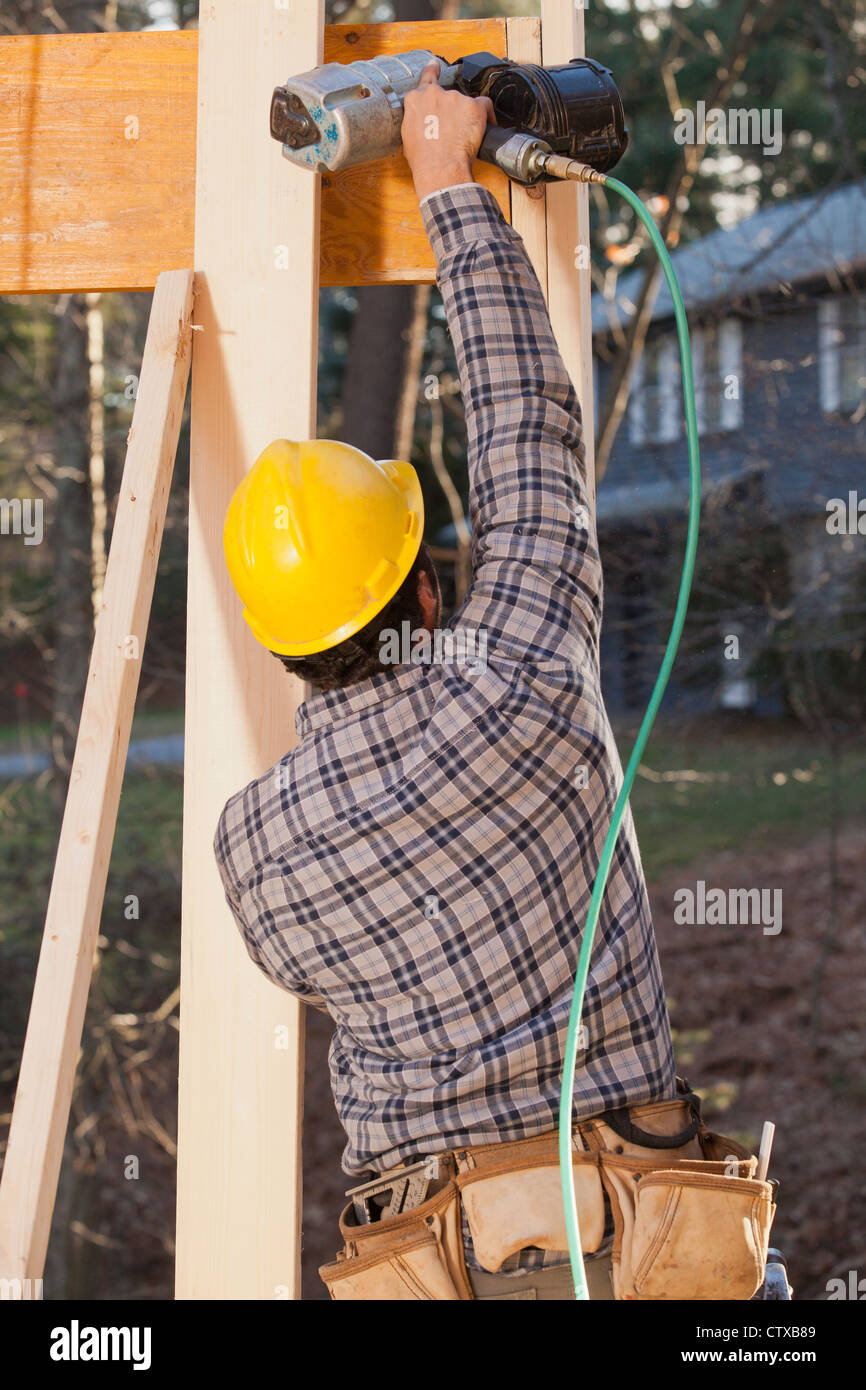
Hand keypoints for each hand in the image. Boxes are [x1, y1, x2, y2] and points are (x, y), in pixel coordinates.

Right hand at [401, 58, 494, 202]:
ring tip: (464, 137)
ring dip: (467, 116)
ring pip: (466, 102)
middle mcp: (436, 93)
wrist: (440, 168)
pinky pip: (485, 105)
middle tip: (454, 129)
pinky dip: (487, 115)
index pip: (427, 77)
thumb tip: (422, 122)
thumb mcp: (408, 136)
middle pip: (448, 95)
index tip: (436, 65)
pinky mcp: (473, 107)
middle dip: (452, 110)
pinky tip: (486, 125)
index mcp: (417, 99)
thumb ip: (416, 120)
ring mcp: (456, 98)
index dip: (433, 71)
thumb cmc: (423, 160)